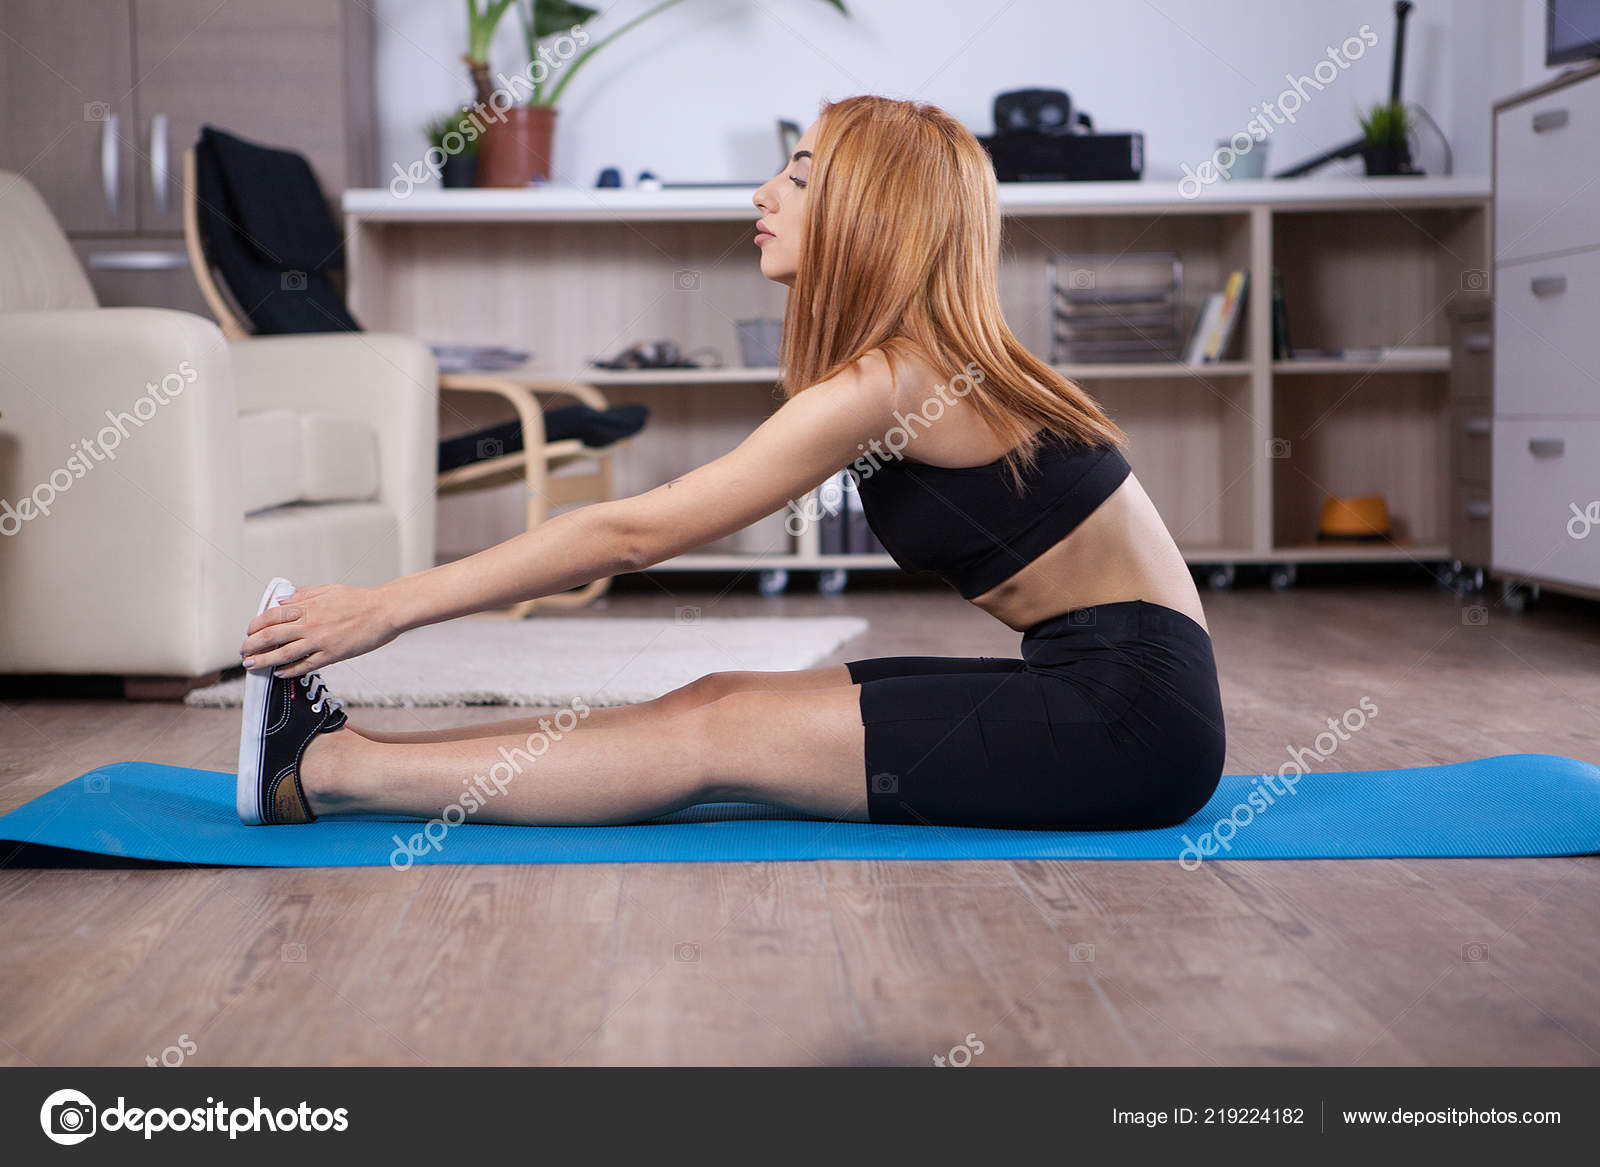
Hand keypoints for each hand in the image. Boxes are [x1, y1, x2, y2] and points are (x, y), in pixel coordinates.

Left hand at [239, 583, 397, 677]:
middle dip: (253, 645)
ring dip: (264, 660)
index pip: (272, 616)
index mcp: (308, 605)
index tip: (250, 631)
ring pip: (283, 653)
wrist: (385, 611)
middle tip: (244, 652)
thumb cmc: (360, 600)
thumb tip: (283, 600)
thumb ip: (304, 595)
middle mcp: (310, 623)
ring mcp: (320, 640)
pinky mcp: (332, 654)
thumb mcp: (329, 590)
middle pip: (271, 635)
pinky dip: (289, 670)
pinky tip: (279, 673)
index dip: (256, 625)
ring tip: (252, 665)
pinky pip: (305, 665)